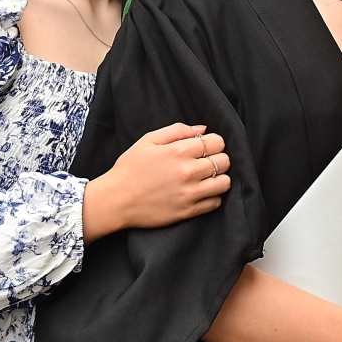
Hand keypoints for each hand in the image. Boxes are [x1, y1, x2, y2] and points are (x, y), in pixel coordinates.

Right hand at [83, 123, 231, 238]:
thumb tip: (203, 129)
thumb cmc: (129, 168)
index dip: (214, 142)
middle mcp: (189, 171)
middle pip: (225, 161)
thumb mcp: (148, 140)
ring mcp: (190, 193)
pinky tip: (201, 192)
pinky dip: (212, 197)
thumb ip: (177, 130)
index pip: (217, 142)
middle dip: (219, 158)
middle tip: (207, 162)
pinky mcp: (188, 211)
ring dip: (219, 178)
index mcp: (179, 151)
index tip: (207, 147)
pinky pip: (216, 202)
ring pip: (225, 183)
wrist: (115, 200)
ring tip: (207, 178)